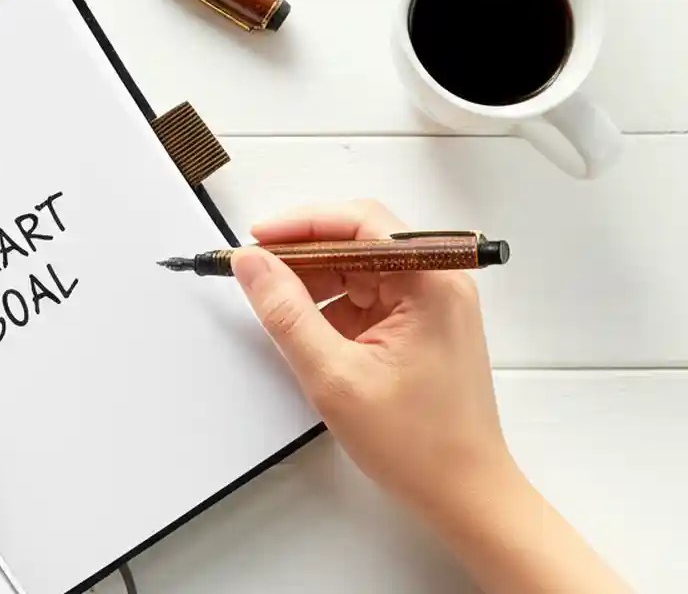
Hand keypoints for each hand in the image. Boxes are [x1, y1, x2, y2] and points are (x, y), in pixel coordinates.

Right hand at [234, 200, 627, 592]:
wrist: (464, 495)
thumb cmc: (417, 443)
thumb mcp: (333, 376)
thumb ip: (286, 312)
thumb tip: (252, 265)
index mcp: (431, 282)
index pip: (360, 222)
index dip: (302, 224)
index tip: (257, 239)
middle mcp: (439, 282)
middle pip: (359, 242)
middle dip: (303, 256)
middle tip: (257, 274)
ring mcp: (432, 305)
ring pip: (360, 271)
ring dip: (316, 285)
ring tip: (280, 311)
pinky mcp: (421, 326)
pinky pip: (369, 298)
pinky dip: (333, 310)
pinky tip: (311, 336)